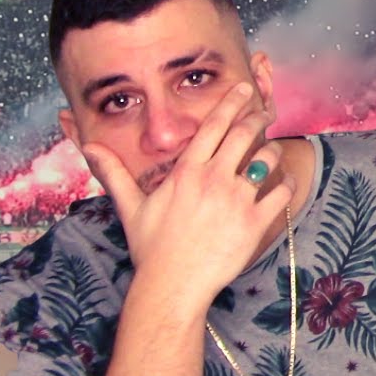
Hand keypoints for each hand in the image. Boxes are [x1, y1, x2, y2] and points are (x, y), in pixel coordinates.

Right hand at [82, 82, 293, 312]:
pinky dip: (286, 183)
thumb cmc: (151, 248)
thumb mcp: (131, 207)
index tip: (244, 89)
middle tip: (264, 112)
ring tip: (269, 153)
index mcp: (186, 172)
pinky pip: (282, 192)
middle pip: (244, 135)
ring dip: (271, 151)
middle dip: (257, 118)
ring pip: (266, 160)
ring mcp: (237, 200)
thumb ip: (114, 173)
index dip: (231, 103)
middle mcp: (214, 180)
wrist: (173, 286)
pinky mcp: (256, 222)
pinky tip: (284, 182)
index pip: (213, 126)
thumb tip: (89, 146)